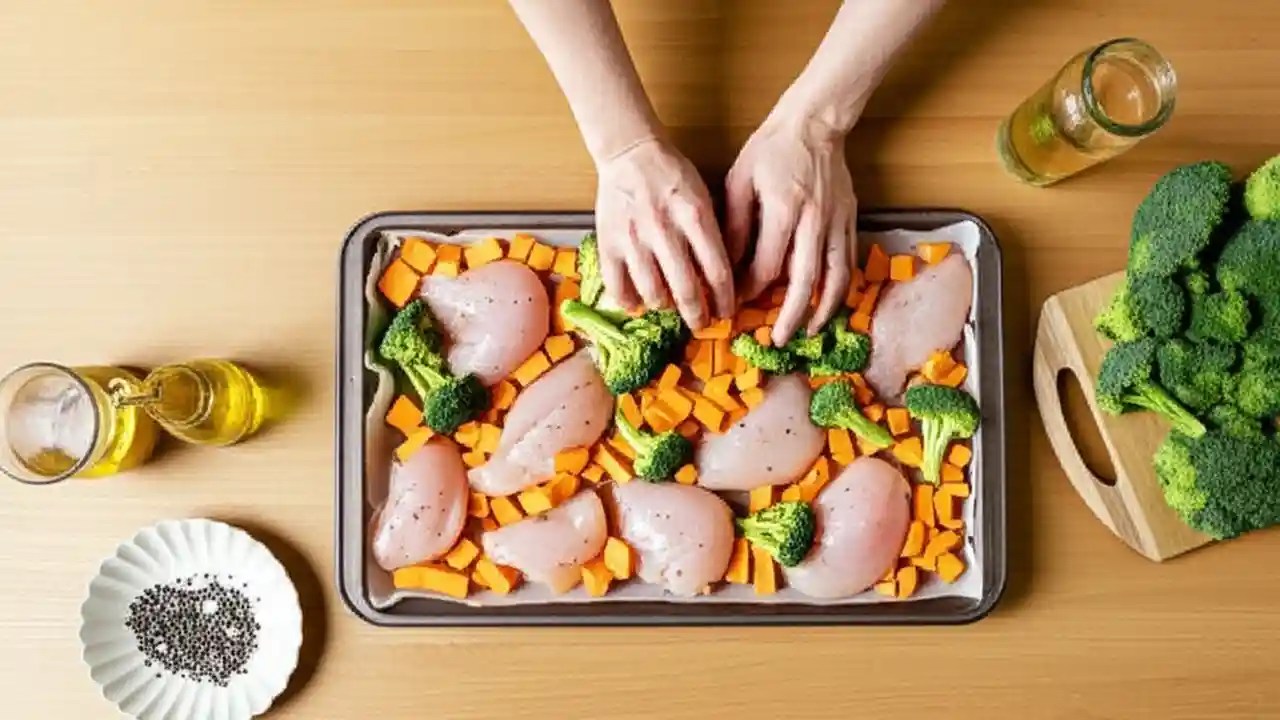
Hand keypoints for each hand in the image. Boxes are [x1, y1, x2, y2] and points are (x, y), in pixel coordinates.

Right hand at [595, 138, 733, 329]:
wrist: (630, 153)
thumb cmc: (672, 175)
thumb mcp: (704, 196)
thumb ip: (713, 235)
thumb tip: (724, 279)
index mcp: (695, 216)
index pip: (718, 271)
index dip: (726, 300)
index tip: (727, 312)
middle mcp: (664, 230)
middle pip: (686, 290)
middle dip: (698, 315)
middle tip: (702, 323)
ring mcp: (633, 238)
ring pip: (653, 293)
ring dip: (666, 307)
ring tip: (671, 306)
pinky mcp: (608, 242)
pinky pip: (617, 286)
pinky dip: (629, 301)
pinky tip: (638, 303)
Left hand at [725, 117, 856, 344]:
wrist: (814, 123)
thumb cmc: (771, 150)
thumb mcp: (740, 181)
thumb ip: (735, 225)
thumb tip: (729, 265)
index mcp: (783, 210)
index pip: (767, 265)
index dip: (751, 289)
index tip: (739, 302)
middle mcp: (814, 221)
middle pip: (805, 281)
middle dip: (791, 316)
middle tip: (777, 340)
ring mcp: (837, 222)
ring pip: (835, 277)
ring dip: (824, 310)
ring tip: (809, 332)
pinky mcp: (850, 219)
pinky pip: (848, 262)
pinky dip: (841, 288)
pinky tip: (830, 303)